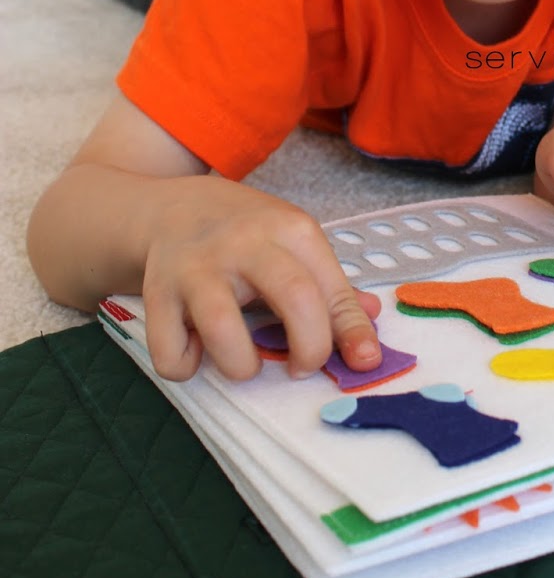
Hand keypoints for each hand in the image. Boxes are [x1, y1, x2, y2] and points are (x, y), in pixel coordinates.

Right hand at [141, 182, 380, 383]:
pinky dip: (186, 367)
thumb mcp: (294, 244)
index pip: (330, 286)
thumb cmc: (247, 236)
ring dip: (242, 365)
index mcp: (288, 230)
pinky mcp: (157, 293)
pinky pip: (171, 353)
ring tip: (246, 362)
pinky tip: (197, 350)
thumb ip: (333, 288)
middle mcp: (244, 243)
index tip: (363, 362)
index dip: (352, 332)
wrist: (171, 209)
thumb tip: (373, 326)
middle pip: (294, 298)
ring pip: (225, 332)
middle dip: (309, 349)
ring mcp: (197, 267)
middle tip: (302, 367)